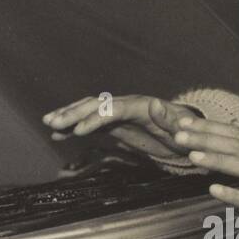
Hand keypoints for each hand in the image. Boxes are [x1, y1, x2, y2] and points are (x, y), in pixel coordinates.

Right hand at [42, 95, 193, 160]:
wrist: (190, 136)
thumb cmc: (189, 133)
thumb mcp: (185, 129)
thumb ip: (169, 117)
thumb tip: (154, 102)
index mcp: (142, 107)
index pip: (114, 109)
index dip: (96, 118)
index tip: (80, 131)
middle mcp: (126, 107)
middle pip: (95, 107)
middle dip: (73, 114)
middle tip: (52, 123)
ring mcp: (119, 116)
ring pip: (89, 111)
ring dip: (68, 116)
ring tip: (48, 123)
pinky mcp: (116, 126)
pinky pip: (91, 125)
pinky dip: (74, 128)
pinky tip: (58, 134)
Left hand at [173, 118, 238, 227]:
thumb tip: (230, 141)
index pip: (236, 132)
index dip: (210, 126)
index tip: (187, 123)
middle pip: (236, 144)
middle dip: (206, 138)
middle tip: (180, 134)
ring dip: (217, 159)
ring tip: (193, 156)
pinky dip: (233, 194)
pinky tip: (215, 190)